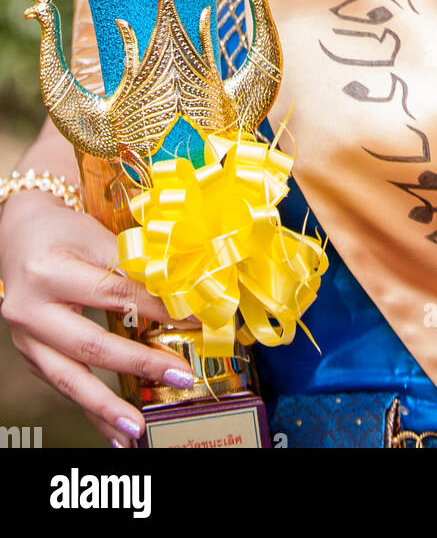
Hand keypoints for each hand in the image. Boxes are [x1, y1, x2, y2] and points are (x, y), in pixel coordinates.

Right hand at [0, 190, 198, 447]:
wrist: (19, 234)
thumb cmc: (62, 232)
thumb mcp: (98, 237)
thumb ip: (135, 267)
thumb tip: (182, 297)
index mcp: (49, 272)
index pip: (114, 294)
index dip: (158, 309)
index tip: (194, 322)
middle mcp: (30, 310)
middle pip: (89, 345)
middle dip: (138, 365)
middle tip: (179, 376)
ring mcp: (26, 337)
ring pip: (68, 378)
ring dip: (106, 406)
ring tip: (136, 428)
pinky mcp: (30, 354)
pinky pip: (63, 384)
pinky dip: (90, 407)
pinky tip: (112, 427)